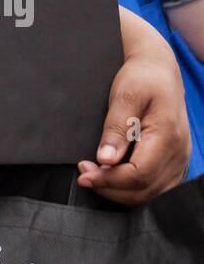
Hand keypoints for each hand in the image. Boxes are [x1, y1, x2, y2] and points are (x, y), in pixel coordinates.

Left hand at [77, 7, 190, 204]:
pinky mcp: (174, 161)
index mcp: (167, 136)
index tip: (84, 174)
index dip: (109, 180)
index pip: (139, 175)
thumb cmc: (142, 79)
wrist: (159, 69)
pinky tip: (114, 176)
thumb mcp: (124, 96)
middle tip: (85, 175)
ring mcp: (179, 159)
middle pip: (145, 190)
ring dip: (121, 191)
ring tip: (96, 175)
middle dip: (111, 188)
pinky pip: (156, 186)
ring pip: (152, 193)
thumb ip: (116, 129)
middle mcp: (178, 153)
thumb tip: (106, 159)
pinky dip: (133, 188)